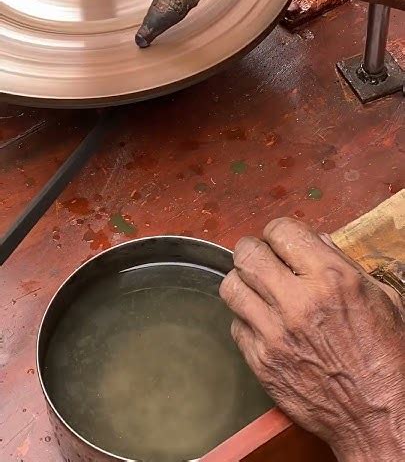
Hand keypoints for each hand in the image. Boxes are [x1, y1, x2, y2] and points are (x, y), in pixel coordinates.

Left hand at [220, 218, 404, 461]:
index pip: (281, 231)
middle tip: (262, 258)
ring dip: (243, 282)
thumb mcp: (380, 297)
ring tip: (257, 288)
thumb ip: (343, 263)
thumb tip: (315, 241)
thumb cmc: (386, 356)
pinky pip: (235, 325)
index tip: (283, 241)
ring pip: (231, 286)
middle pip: (247, 253)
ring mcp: (276, 334)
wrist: (378, 415)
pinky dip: (246, 320)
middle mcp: (299, 302)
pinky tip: (264, 323)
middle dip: (252, 250)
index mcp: (331, 279)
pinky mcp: (262, 363)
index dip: (279, 232)